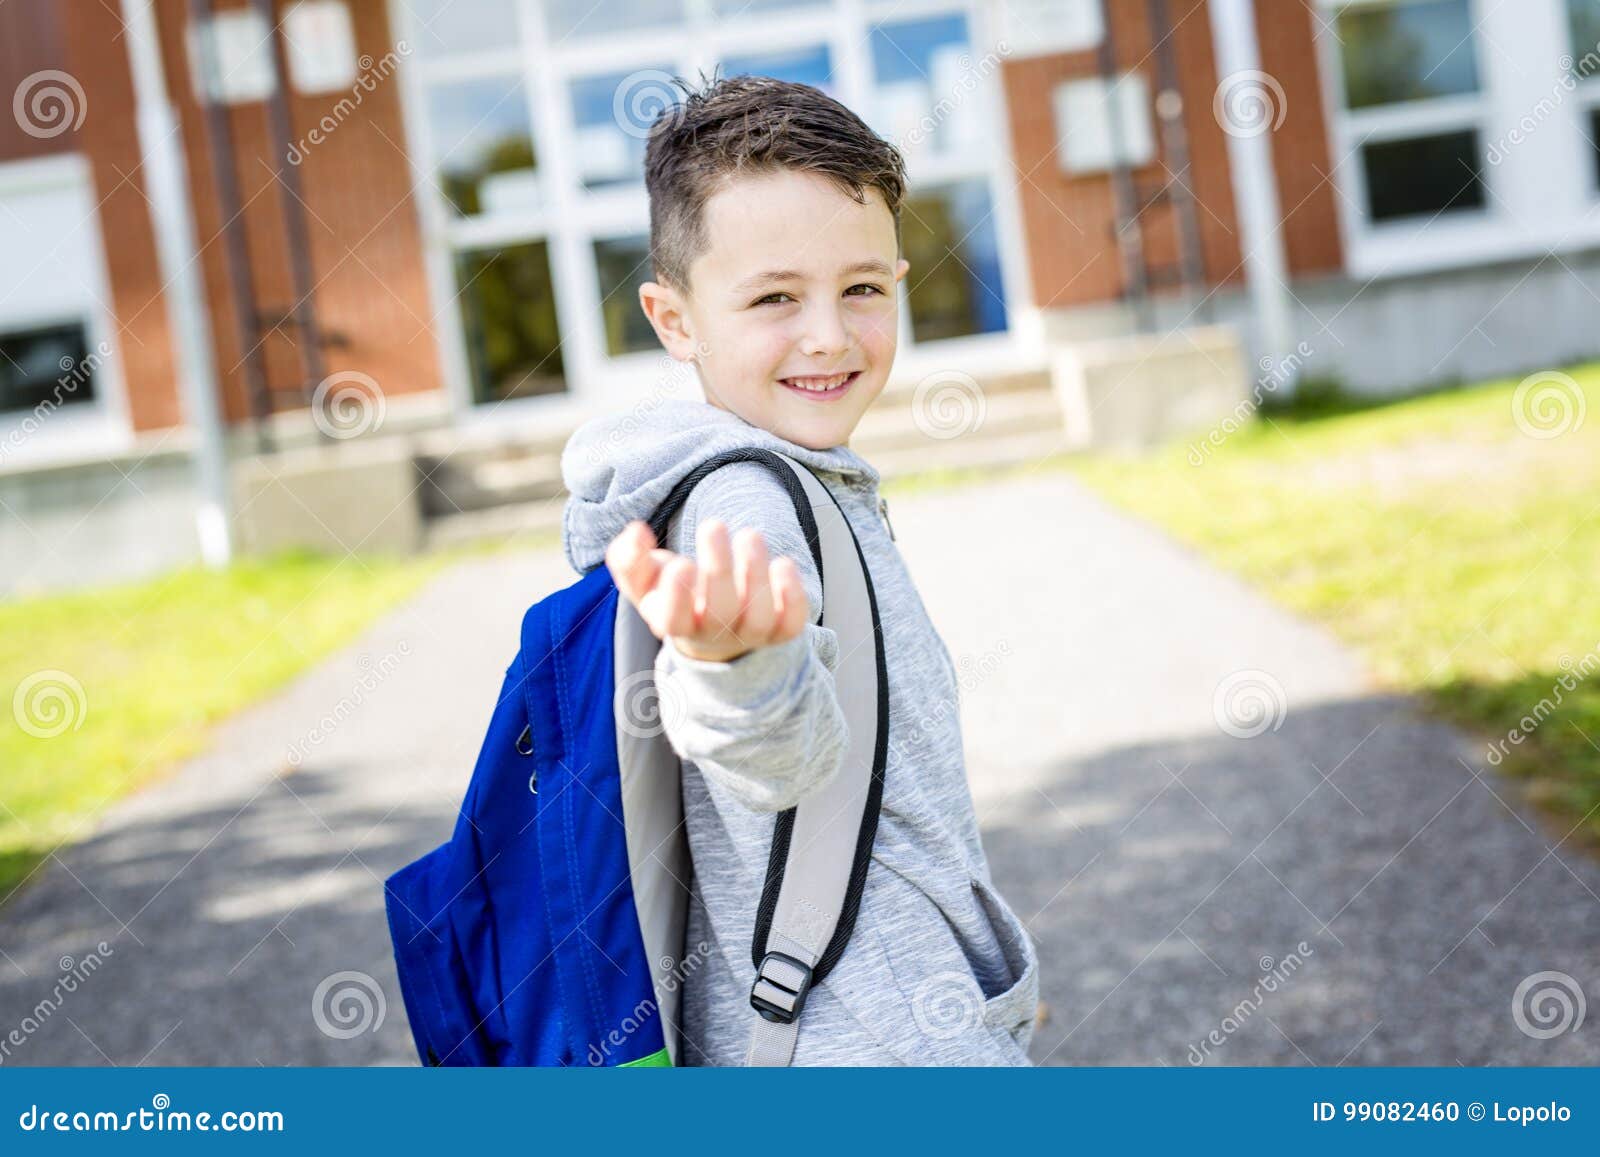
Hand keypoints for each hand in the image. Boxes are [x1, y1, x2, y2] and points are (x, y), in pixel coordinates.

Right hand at [604, 517, 810, 662]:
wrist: (712, 631)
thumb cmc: (673, 594)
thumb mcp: (644, 579)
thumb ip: (628, 557)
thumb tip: (635, 531)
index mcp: (675, 623)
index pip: (674, 619)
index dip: (677, 595)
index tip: (681, 563)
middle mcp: (714, 633)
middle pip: (720, 611)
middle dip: (718, 567)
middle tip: (712, 524)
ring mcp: (749, 634)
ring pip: (758, 617)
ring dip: (756, 573)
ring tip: (749, 534)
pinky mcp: (780, 630)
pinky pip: (792, 624)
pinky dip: (793, 597)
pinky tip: (783, 564)